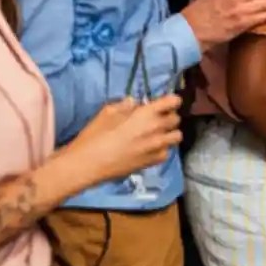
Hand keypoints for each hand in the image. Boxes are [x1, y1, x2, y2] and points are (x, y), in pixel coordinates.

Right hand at [65, 95, 183, 184]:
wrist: (88, 164)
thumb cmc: (95, 136)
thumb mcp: (107, 112)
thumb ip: (126, 105)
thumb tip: (135, 103)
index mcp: (146, 114)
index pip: (173, 101)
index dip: (171, 101)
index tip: (164, 103)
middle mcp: (157, 129)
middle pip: (176, 118)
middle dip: (168, 116)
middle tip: (156, 118)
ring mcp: (158, 147)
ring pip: (177, 136)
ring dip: (169, 133)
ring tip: (156, 134)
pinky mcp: (154, 162)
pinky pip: (167, 152)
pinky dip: (161, 149)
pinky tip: (149, 149)